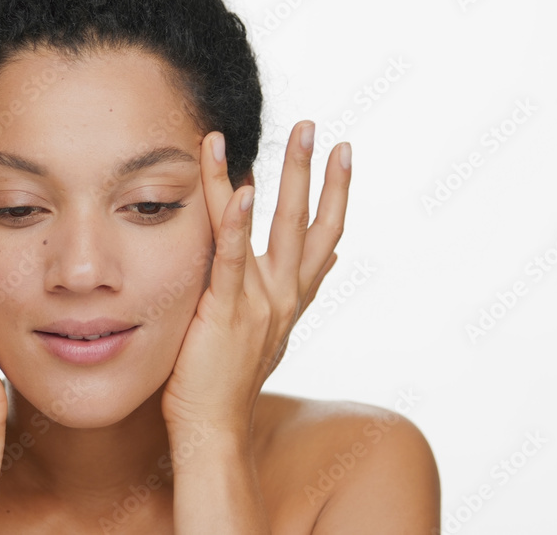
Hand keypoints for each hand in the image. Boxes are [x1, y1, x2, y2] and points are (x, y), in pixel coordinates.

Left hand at [161, 121, 350, 431]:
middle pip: (309, 223)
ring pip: (278, 227)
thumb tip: (324, 266)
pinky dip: (236, 222)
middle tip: (316, 127)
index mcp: (291, 299)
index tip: (343, 154)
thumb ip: (287, 297)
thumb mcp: (264, 333)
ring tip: (294, 133)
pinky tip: (239, 187)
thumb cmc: (224, 381)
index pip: (323, 238)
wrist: (213, 429)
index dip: (335, 195)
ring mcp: (260, 301)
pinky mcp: (228, 308)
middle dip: (313, 172)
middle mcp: (284, 296)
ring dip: (286, 176)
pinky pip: (233, 257)